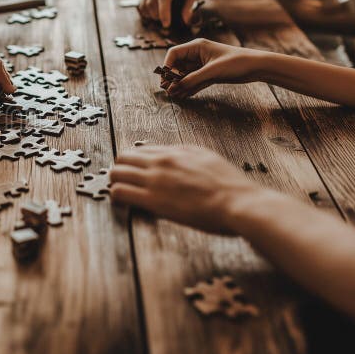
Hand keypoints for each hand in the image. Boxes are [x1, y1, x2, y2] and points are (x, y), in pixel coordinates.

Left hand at [110, 145, 267, 233]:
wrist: (239, 202)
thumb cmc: (231, 187)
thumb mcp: (208, 160)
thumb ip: (188, 158)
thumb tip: (177, 159)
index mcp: (177, 151)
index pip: (142, 150)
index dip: (136, 163)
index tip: (135, 173)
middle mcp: (162, 161)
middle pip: (124, 157)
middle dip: (121, 169)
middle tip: (124, 182)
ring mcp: (156, 179)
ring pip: (117, 172)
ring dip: (115, 182)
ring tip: (120, 193)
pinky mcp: (153, 200)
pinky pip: (120, 192)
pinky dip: (116, 196)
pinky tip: (121, 203)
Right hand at [138, 0, 206, 28]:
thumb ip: (189, 5)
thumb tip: (185, 20)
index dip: (163, 12)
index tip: (166, 24)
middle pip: (151, 3)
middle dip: (157, 16)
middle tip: (167, 22)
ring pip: (144, 5)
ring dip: (151, 16)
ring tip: (162, 17)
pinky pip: (142, 5)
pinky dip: (147, 13)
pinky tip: (156, 14)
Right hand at [161, 38, 266, 98]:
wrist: (256, 67)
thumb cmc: (236, 62)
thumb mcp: (212, 71)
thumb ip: (192, 79)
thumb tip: (174, 88)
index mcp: (197, 46)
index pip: (174, 54)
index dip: (167, 66)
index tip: (165, 79)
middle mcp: (197, 54)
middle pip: (178, 66)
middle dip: (172, 78)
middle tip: (168, 91)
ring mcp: (203, 65)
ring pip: (185, 75)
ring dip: (180, 85)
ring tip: (174, 96)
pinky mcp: (209, 74)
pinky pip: (194, 81)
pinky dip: (189, 88)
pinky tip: (184, 96)